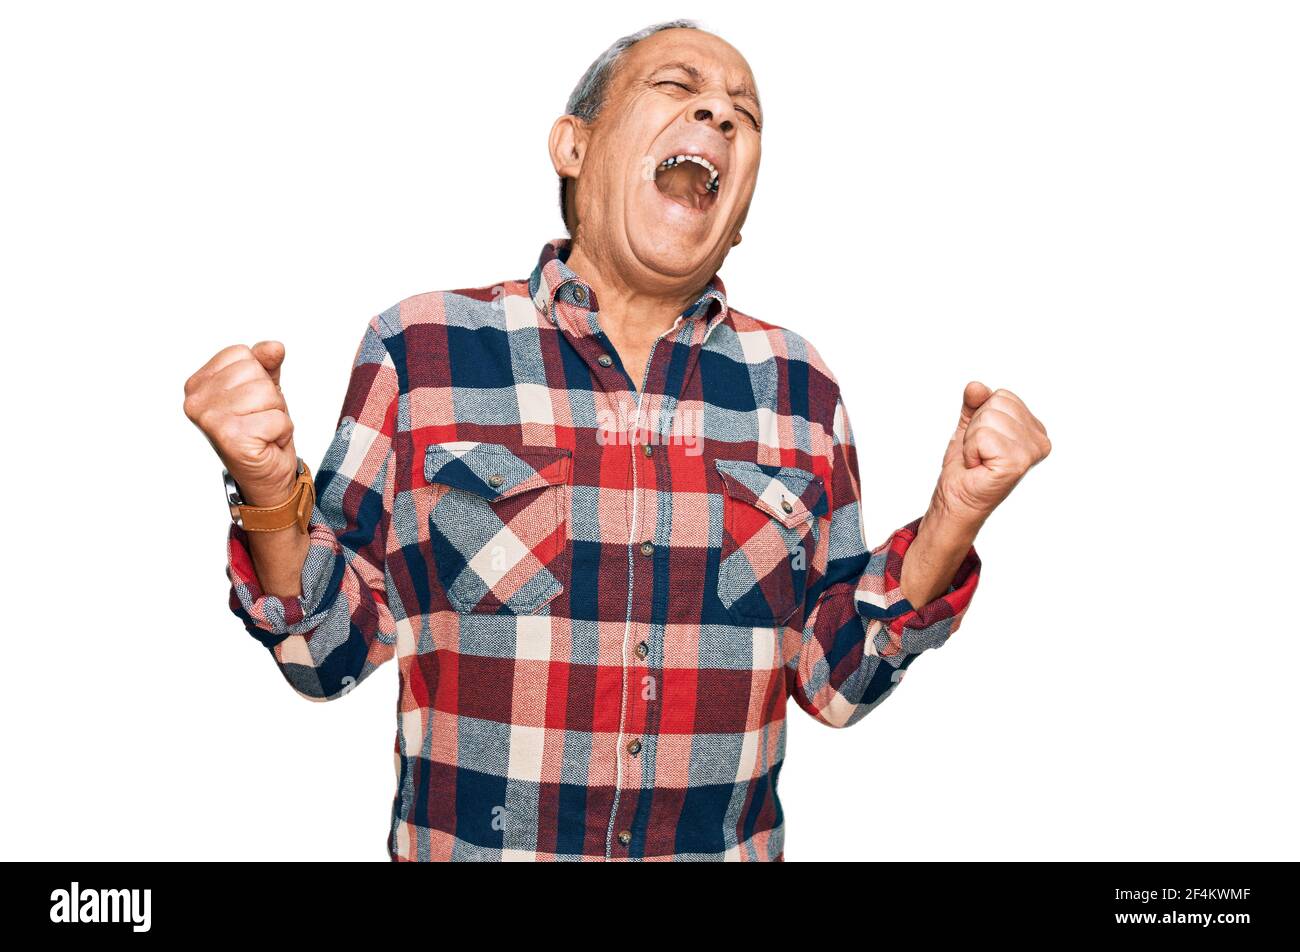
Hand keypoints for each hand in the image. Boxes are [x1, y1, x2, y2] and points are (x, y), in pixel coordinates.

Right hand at [184, 340, 297, 504]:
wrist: (266, 474)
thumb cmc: (260, 430)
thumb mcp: (263, 388)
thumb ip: (265, 363)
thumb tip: (274, 346)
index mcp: (198, 384)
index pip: (241, 354)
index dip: (258, 376)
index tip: (251, 402)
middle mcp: (196, 401)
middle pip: (255, 372)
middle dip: (269, 396)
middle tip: (259, 418)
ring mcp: (211, 419)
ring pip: (268, 393)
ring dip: (276, 414)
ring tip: (263, 429)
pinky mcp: (231, 437)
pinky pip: (277, 418)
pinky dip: (281, 431)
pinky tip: (267, 442)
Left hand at [933, 381, 1050, 530]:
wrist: (957, 499)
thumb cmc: (967, 467)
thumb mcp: (970, 425)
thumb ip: (976, 402)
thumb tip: (976, 386)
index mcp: (1034, 428)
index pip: (1003, 396)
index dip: (981, 415)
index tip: (983, 442)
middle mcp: (1040, 440)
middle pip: (995, 404)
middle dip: (976, 427)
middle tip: (979, 452)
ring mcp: (1031, 452)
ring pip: (987, 418)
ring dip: (972, 440)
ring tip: (979, 460)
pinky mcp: (1017, 462)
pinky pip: (982, 436)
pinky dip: (971, 451)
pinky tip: (979, 467)